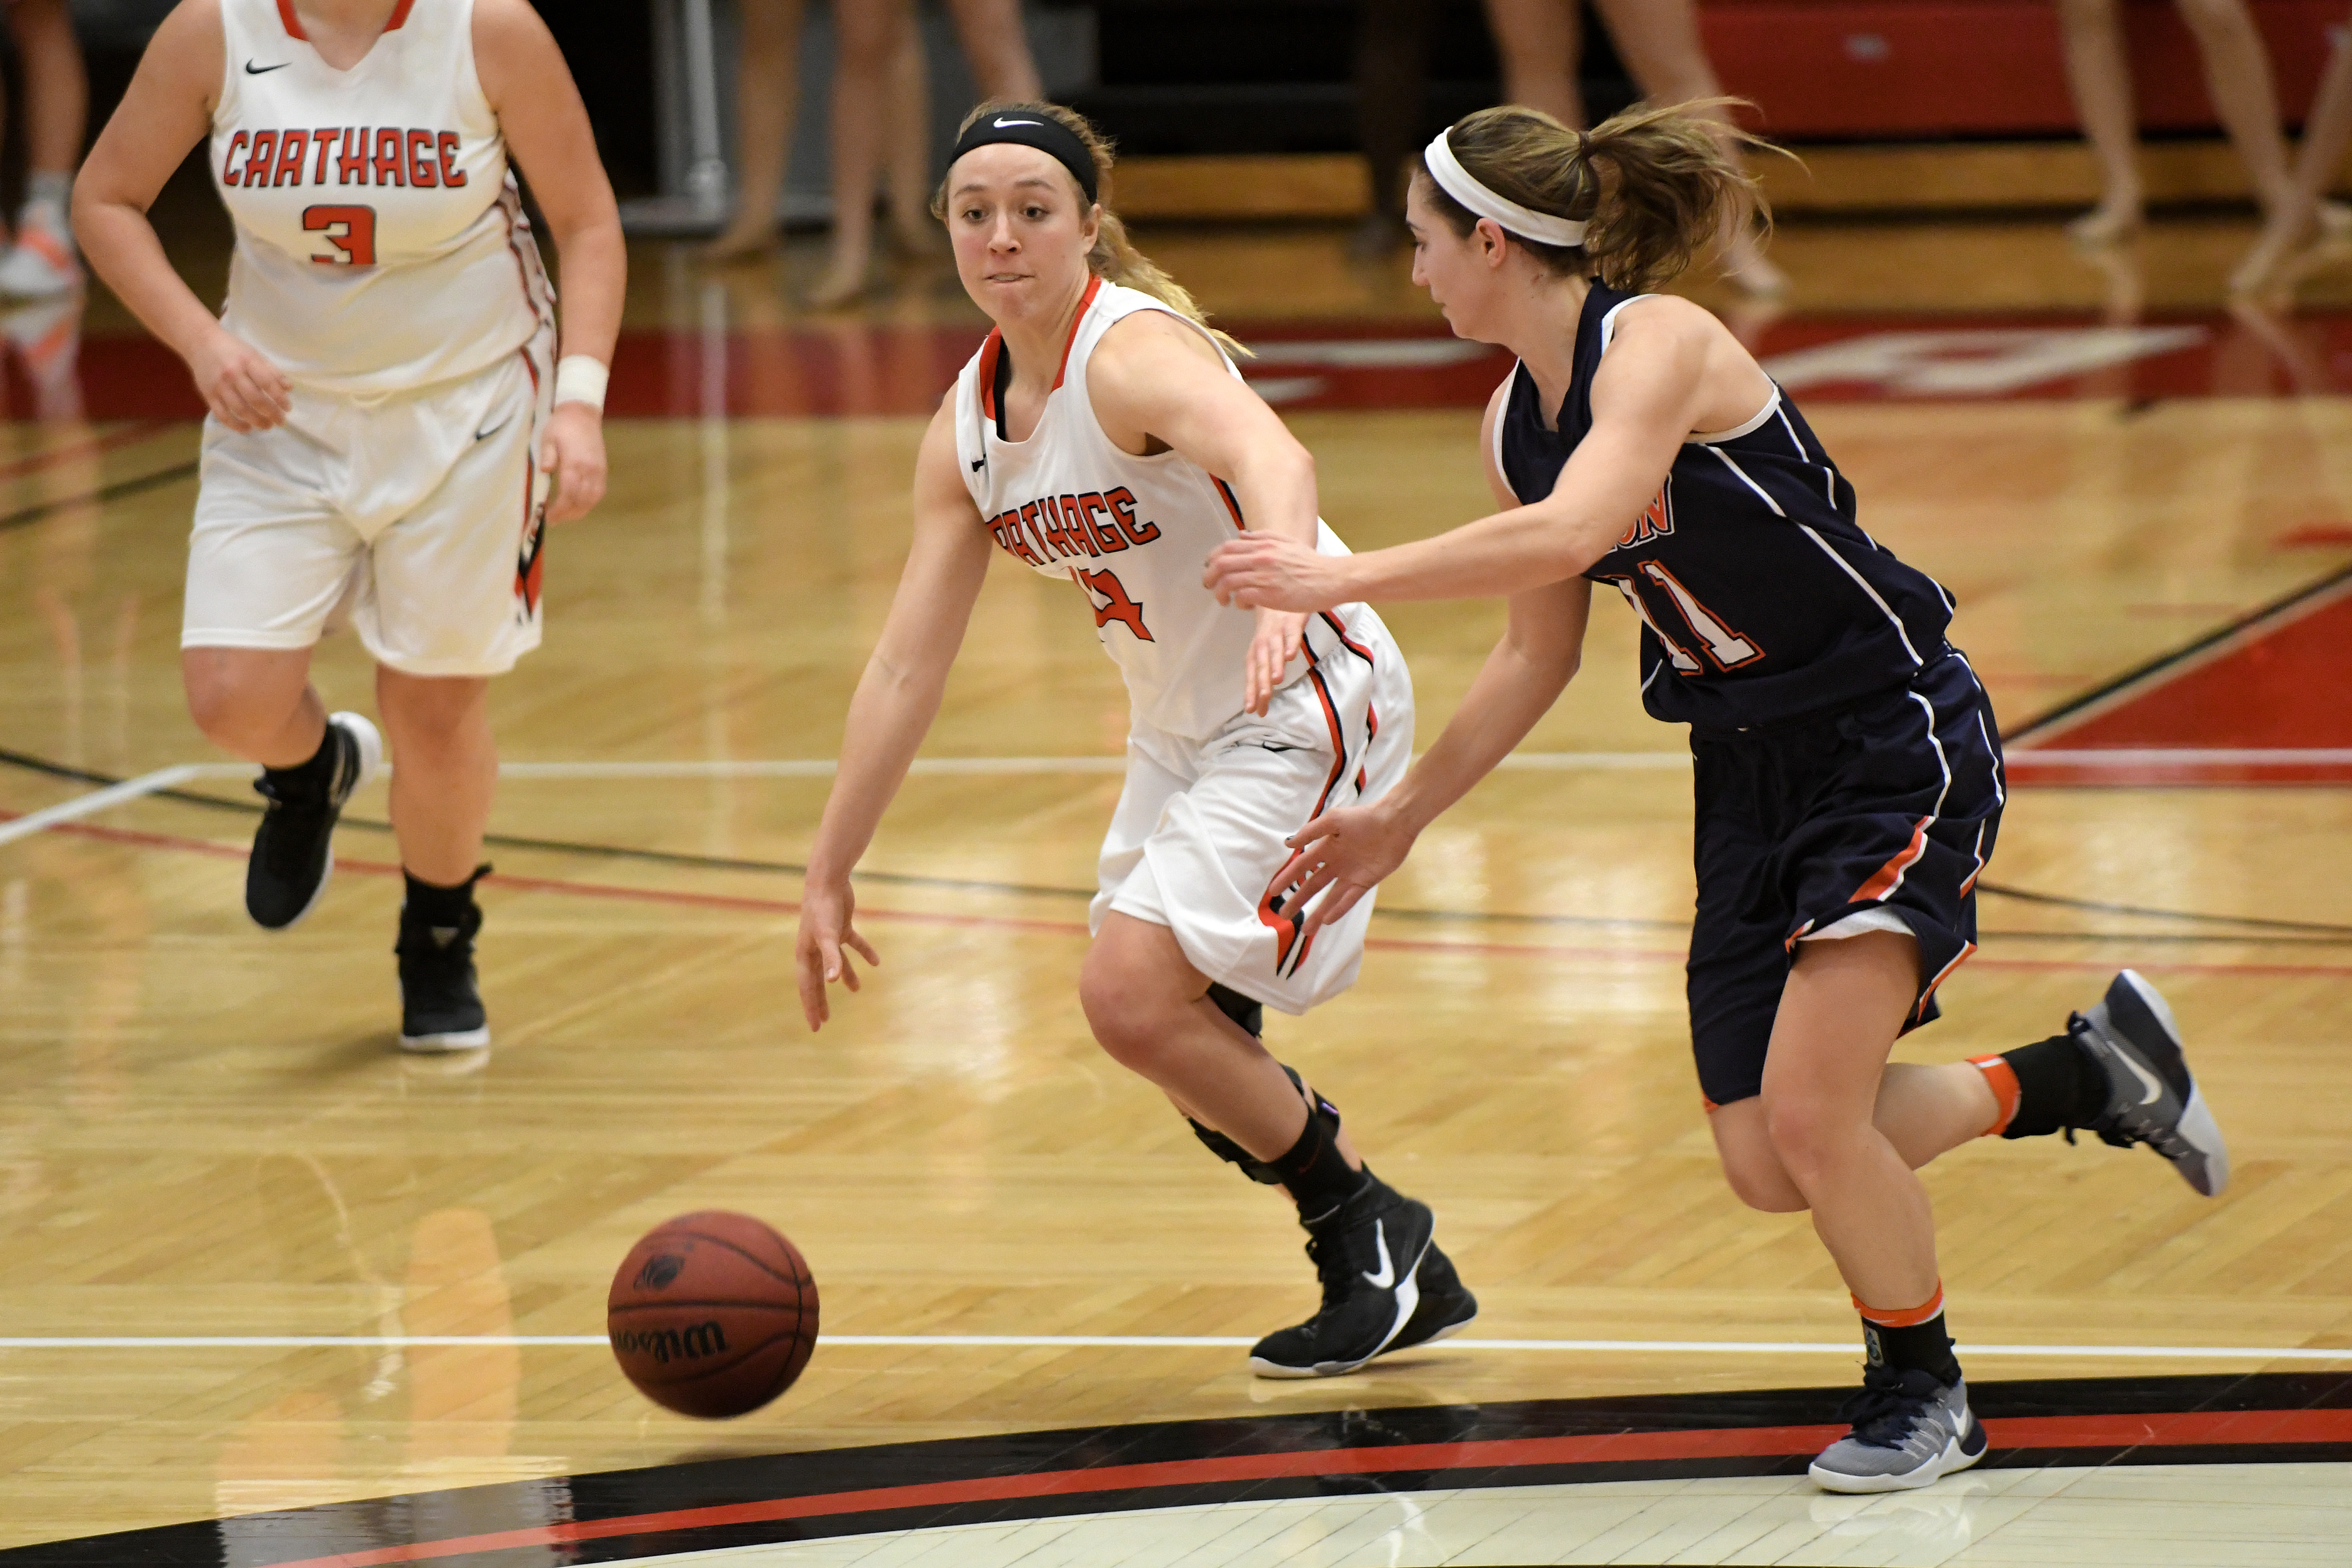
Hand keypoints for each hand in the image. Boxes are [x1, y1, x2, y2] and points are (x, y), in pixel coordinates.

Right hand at [186, 328, 291, 432]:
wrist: (200, 343)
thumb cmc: (233, 349)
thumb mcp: (255, 355)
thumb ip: (272, 371)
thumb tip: (289, 388)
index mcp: (247, 361)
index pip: (268, 383)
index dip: (280, 398)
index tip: (287, 408)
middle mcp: (232, 374)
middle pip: (255, 399)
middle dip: (271, 413)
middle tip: (281, 421)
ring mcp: (219, 385)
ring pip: (240, 409)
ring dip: (256, 421)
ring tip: (267, 426)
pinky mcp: (208, 394)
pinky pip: (222, 414)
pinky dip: (235, 425)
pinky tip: (247, 428)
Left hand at [541, 403, 607, 523]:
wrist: (582, 413)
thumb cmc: (561, 425)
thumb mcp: (548, 436)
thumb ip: (547, 455)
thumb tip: (545, 471)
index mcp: (575, 462)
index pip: (569, 493)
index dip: (559, 509)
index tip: (548, 517)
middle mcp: (590, 469)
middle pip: (582, 500)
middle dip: (568, 514)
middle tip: (554, 520)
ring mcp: (598, 470)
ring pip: (593, 499)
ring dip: (580, 511)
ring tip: (567, 516)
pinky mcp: (602, 469)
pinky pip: (599, 492)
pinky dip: (589, 502)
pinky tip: (579, 505)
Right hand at [795, 877, 881, 1030]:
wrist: (828, 880)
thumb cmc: (823, 908)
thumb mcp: (828, 936)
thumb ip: (831, 958)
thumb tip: (833, 982)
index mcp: (805, 954)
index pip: (808, 987)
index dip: (811, 1007)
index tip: (816, 1026)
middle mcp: (814, 948)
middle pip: (818, 979)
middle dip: (821, 1000)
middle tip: (825, 1020)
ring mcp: (828, 937)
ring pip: (836, 963)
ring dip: (846, 976)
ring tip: (857, 990)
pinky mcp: (841, 927)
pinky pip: (853, 944)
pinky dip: (863, 952)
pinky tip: (876, 962)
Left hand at [1203, 533, 1347, 612]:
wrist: (1330, 578)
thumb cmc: (1310, 563)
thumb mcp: (1286, 542)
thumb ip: (1262, 536)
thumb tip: (1241, 535)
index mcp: (1263, 545)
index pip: (1226, 548)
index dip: (1212, 558)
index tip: (1209, 568)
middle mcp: (1260, 558)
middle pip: (1221, 564)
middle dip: (1209, 576)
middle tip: (1209, 586)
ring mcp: (1264, 576)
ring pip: (1228, 582)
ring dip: (1221, 593)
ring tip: (1224, 601)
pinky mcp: (1269, 595)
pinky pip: (1242, 597)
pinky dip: (1238, 602)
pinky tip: (1246, 606)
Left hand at [1244, 608, 1304, 715]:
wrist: (1280, 585)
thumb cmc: (1275, 616)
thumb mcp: (1268, 637)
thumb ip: (1267, 659)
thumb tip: (1268, 684)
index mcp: (1258, 646)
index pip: (1252, 671)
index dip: (1251, 690)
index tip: (1251, 710)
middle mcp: (1265, 639)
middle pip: (1261, 664)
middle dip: (1261, 683)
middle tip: (1262, 702)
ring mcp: (1278, 629)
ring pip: (1275, 649)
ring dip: (1274, 665)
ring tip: (1276, 681)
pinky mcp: (1292, 618)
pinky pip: (1291, 631)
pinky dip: (1290, 642)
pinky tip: (1291, 655)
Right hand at [1267, 802, 1416, 938]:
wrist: (1394, 822)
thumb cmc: (1363, 817)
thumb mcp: (1333, 820)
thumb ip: (1310, 832)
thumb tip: (1287, 844)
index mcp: (1326, 848)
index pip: (1301, 866)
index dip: (1286, 878)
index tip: (1272, 892)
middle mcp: (1336, 864)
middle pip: (1313, 886)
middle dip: (1298, 901)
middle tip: (1284, 916)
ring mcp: (1350, 874)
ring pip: (1330, 898)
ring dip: (1317, 913)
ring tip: (1306, 930)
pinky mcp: (1365, 881)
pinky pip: (1349, 898)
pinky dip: (1338, 909)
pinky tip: (1327, 920)